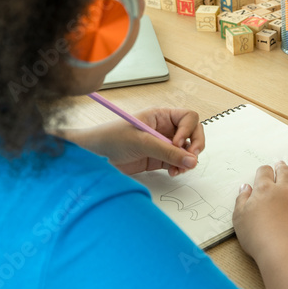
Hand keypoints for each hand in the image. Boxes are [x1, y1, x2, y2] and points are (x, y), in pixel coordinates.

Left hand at [61, 107, 204, 176]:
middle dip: (195, 146)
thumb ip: (167, 151)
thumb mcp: (141, 142)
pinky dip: (179, 168)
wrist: (93, 155)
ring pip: (186, 151)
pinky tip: (173, 173)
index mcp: (161, 115)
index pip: (188, 118)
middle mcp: (165, 128)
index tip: (178, 143)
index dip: (189, 130)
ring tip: (179, 170)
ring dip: (187, 161)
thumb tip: (191, 160)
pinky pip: (177, 162)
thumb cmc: (111, 138)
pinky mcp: (158, 158)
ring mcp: (162, 144)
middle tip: (191, 159)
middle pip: (193, 134)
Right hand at [233, 162, 287, 265]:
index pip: (264, 173)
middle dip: (282, 167)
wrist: (282, 250)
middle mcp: (285, 190)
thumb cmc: (257, 236)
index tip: (264, 171)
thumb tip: (245, 187)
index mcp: (265, 190)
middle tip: (282, 164)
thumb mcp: (239, 218)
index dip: (264, 171)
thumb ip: (241, 200)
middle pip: (285, 173)